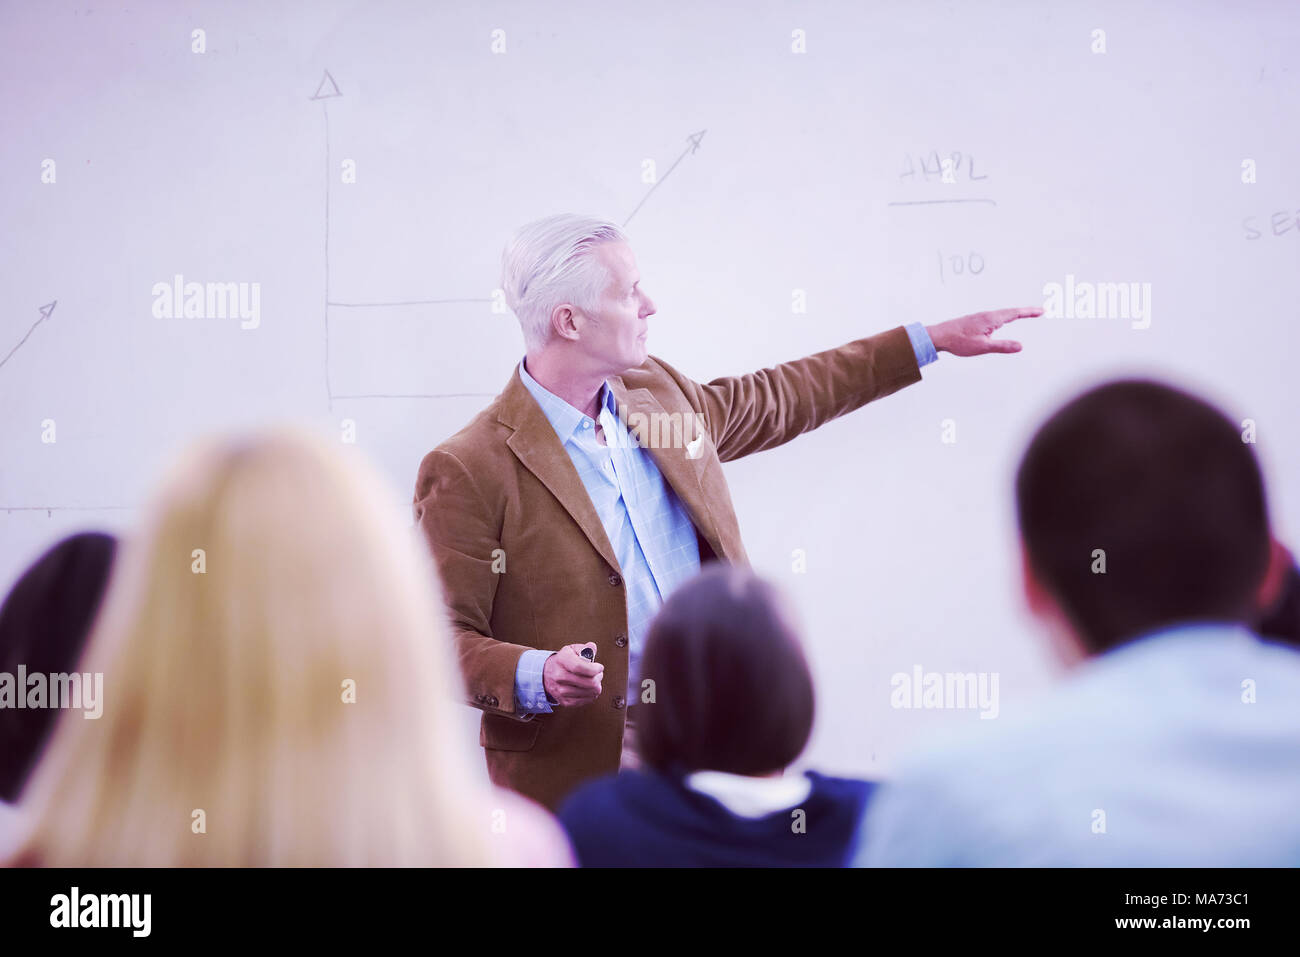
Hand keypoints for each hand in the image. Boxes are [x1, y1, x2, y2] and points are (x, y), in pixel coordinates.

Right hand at [542, 643, 603, 706]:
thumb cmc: (564, 660)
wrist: (547, 673)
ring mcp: (560, 690)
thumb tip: (592, 648)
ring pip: (588, 692)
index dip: (594, 669)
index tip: (600, 667)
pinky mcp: (564, 701)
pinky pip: (584, 701)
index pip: (580, 667)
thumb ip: (585, 648)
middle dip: (598, 678)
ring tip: (595, 681)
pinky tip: (590, 689)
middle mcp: (559, 676)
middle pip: (587, 682)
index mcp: (562, 660)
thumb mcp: (573, 650)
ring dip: (596, 687)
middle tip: (599, 674)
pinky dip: (591, 696)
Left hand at [925, 306, 1041, 356]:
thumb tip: (1020, 346)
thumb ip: (1002, 346)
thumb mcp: (983, 347)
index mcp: (991, 319)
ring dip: (1016, 313)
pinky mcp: (976, 321)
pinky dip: (1005, 317)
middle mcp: (987, 315)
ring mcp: (981, 317)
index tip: (1042, 310)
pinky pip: (996, 317)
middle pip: (1011, 312)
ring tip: (1027, 314)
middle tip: (1040, 311)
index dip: (1029, 312)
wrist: (939, 335)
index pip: (1015, 313)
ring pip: (1003, 314)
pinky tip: (1003, 320)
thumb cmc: (958, 341)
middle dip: (1026, 311)